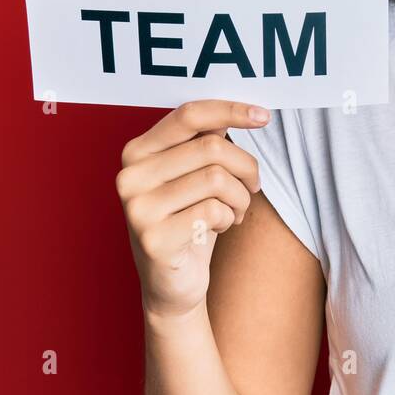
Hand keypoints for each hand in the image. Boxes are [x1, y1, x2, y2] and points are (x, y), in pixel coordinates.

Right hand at [116, 100, 268, 322]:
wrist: (172, 284)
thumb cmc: (190, 221)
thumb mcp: (196, 175)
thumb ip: (206, 141)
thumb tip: (236, 110)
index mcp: (137, 152)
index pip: (188, 115)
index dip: (230, 109)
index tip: (264, 116)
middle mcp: (130, 176)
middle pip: (212, 148)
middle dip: (246, 167)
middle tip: (253, 187)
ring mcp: (137, 209)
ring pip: (216, 179)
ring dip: (241, 197)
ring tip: (235, 211)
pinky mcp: (153, 239)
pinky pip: (212, 211)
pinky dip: (228, 218)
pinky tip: (221, 228)